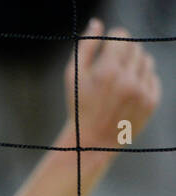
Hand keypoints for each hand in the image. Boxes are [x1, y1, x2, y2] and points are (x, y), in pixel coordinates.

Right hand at [62, 19, 161, 152]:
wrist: (92, 142)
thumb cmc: (78, 106)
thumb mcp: (73, 77)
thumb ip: (85, 47)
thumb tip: (97, 23)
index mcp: (107, 71)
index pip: (121, 37)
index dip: (113, 41)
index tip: (106, 50)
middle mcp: (127, 80)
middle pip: (135, 48)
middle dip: (123, 54)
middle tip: (111, 70)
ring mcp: (141, 91)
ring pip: (146, 61)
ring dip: (134, 67)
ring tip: (119, 83)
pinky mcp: (151, 101)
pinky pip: (153, 78)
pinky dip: (142, 82)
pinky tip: (127, 94)